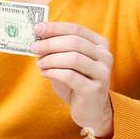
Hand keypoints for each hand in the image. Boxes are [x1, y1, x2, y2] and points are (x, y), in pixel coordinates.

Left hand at [32, 21, 114, 137]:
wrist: (90, 111)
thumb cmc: (76, 84)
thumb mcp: (68, 64)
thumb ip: (57, 50)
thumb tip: (38, 39)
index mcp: (100, 44)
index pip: (76, 29)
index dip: (55, 28)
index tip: (36, 28)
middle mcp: (105, 56)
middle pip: (74, 42)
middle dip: (50, 43)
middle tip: (34, 47)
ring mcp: (102, 73)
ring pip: (73, 58)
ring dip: (51, 59)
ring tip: (40, 63)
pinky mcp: (95, 89)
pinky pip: (70, 76)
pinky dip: (54, 72)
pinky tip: (45, 73)